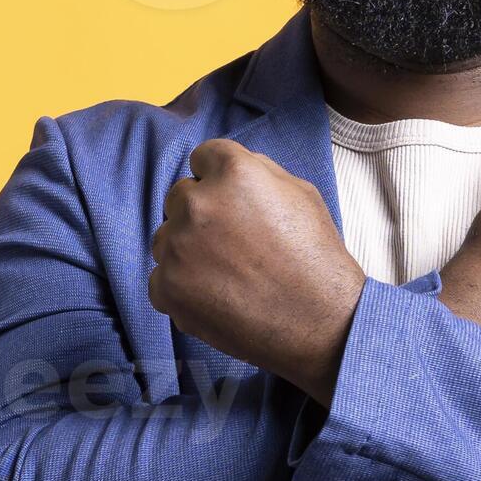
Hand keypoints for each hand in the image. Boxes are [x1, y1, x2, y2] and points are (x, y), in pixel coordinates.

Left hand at [147, 138, 365, 398]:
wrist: (320, 322)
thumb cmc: (315, 257)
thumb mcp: (300, 193)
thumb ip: (257, 170)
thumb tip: (224, 168)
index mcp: (233, 172)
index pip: (203, 158)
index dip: (220, 181)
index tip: (234, 204)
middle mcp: (198, 203)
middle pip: (180, 196)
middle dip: (202, 214)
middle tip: (234, 243)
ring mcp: (177, 247)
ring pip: (166, 237)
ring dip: (188, 249)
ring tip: (229, 273)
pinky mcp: (167, 288)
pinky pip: (161, 278)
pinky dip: (183, 287)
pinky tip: (218, 296)